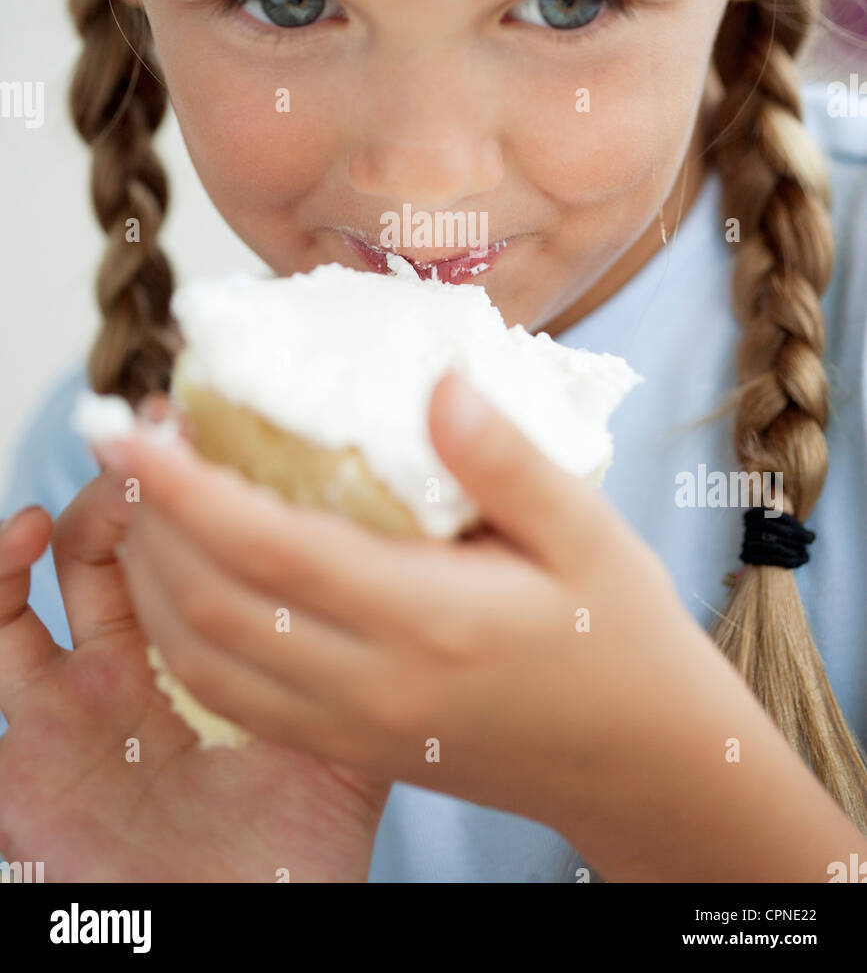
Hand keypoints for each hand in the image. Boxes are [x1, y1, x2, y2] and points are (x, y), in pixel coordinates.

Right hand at [0, 399, 388, 882]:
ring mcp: (80, 700)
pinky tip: (27, 535)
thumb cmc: (289, 867)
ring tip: (125, 471)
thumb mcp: (350, 749)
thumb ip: (372, 668)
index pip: (204, 546)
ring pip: (62, 573)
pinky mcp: (30, 740)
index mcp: (216, 661)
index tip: (223, 420)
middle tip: (175, 427)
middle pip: (137, 544)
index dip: (208, 482)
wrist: (229, 941)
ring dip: (87, 508)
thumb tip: (423, 570)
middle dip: (156, 479)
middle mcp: (143, 670)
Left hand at [100, 373, 699, 835]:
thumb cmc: (619, 634)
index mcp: (429, 619)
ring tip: (146, 497)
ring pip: (202, 658)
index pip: (266, 545)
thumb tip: (436, 382)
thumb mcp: (589, 530)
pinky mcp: (347, 748)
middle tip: (136, 438)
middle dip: (148, 517)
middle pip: (210, 602)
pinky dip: (183, 632)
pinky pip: (231, 696)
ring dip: (152, 576)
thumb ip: (507, 460)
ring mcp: (352, 726)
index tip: (131, 423)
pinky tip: (186, 575)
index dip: (181, 483)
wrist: (641, 764)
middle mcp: (372, 683)